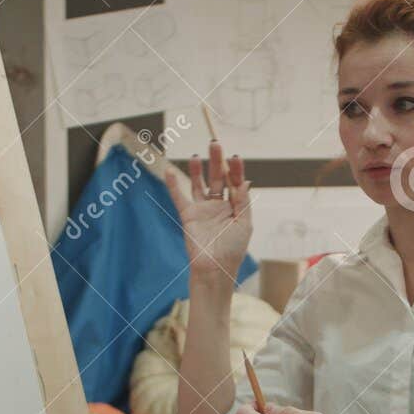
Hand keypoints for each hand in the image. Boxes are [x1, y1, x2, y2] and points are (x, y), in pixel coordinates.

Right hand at [163, 140, 252, 281]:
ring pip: (199, 184)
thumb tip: (244, 181)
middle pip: (217, 178)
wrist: (215, 269)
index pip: (234, 182)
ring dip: (197, 170)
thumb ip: (242, 202)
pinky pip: (179, 197)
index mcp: (234, 207)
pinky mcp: (188, 215)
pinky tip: (169, 170)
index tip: (235, 157)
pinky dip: (173, 184)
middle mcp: (218, 205)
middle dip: (217, 162)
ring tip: (196, 155)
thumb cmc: (232, 250)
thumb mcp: (244, 224)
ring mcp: (202, 209)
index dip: (235, 169)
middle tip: (215, 144)